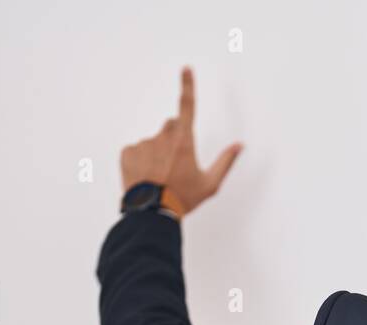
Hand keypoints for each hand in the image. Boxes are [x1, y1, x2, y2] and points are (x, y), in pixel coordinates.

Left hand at [119, 66, 242, 214]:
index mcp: (184, 141)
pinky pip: (136, 152)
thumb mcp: (210, 184)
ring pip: (153, 143)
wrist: (151, 214)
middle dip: (174, 140)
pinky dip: (140, 162)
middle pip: (171, 128)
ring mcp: (144, 144)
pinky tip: (145, 179)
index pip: (187, 106)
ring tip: (159, 178)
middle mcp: (163, 137)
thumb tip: (239, 146)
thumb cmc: (183, 199)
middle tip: (175, 166)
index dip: (187, 85)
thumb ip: (225, 162)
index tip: (185, 68)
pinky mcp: (128, 152)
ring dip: (156, 155)